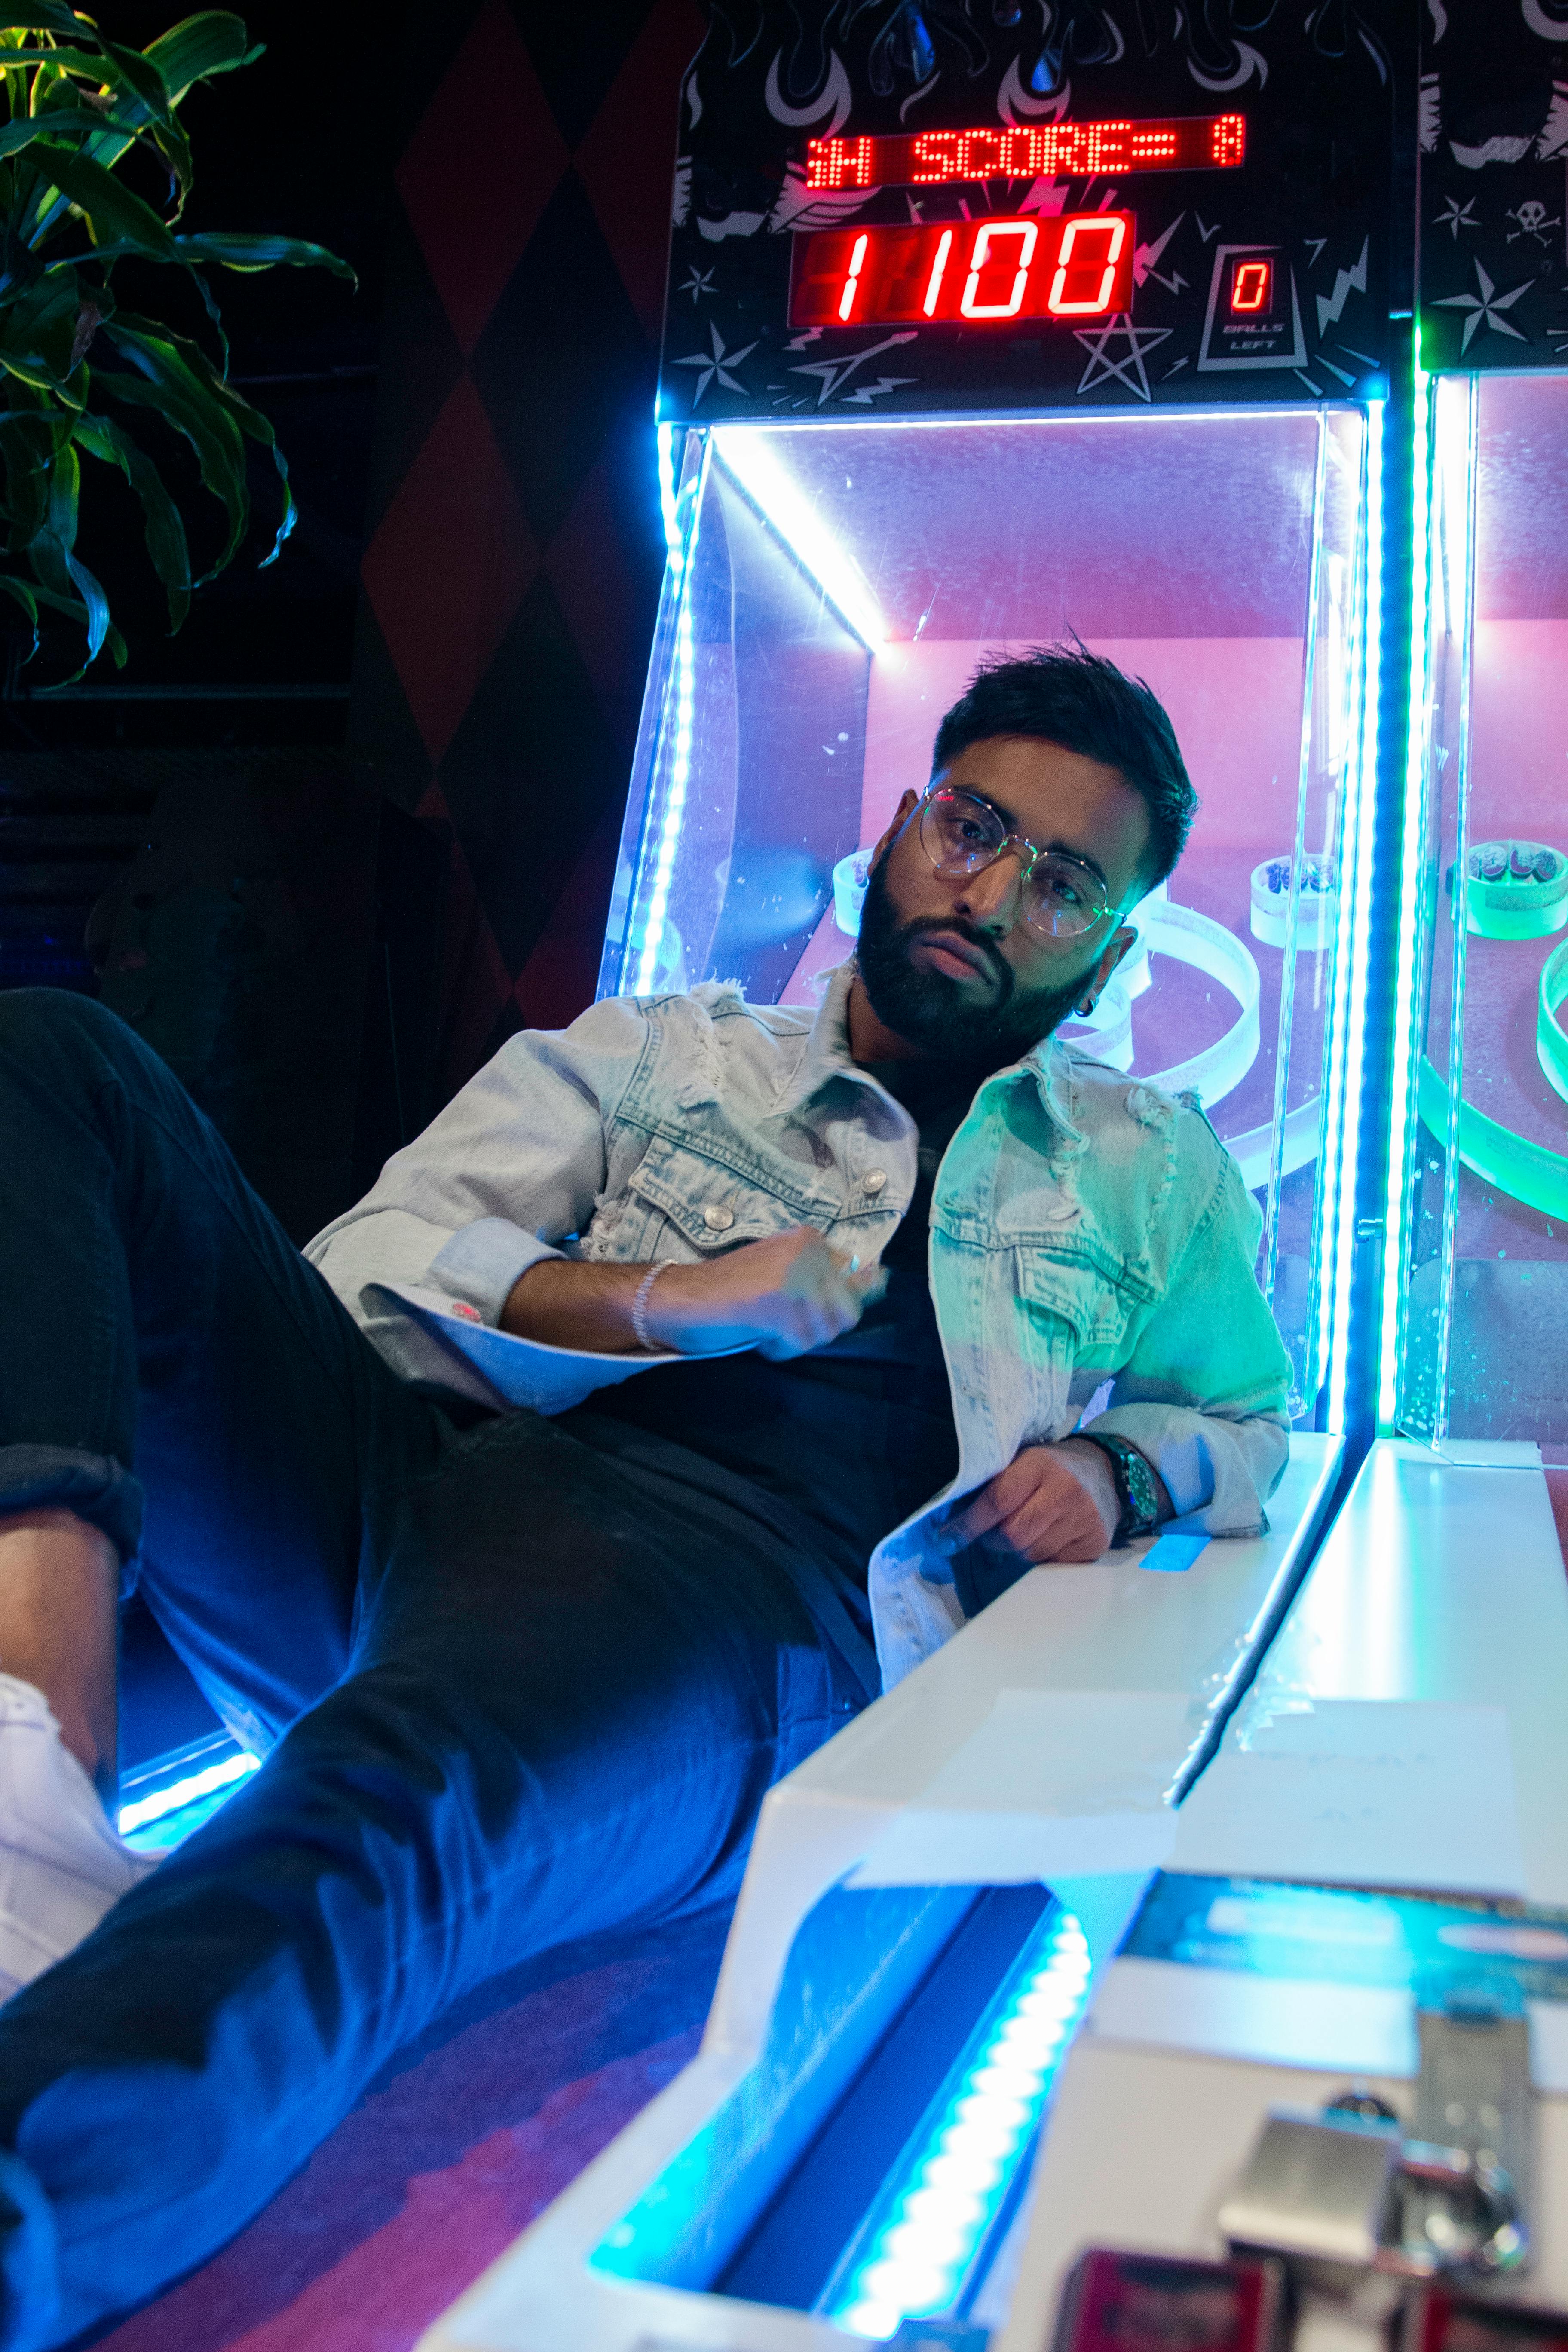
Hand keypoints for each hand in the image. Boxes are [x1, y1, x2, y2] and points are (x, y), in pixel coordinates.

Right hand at [646, 1225, 885, 1359]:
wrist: (680, 1297)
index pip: (860, 1275)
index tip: (816, 1306)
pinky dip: (779, 1348)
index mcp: (810, 1239)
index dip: (842, 1301)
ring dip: (796, 1338)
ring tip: (766, 1324)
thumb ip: (826, 1275)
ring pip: (825, 1331)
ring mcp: (795, 1277)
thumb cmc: (730, 1289)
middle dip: (818, 1326)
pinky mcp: (779, 1305)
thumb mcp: (784, 1270)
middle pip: (848, 1311)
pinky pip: (800, 1343)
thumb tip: (882, 1280)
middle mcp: (808, 1251)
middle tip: (784, 1321)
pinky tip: (757, 1333)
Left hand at [942, 1439, 1120, 1565]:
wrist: (1104, 1471)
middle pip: (1013, 1535)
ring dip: (1017, 1552)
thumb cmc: (1048, 1469)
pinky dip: (1043, 1558)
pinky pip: (1055, 1565)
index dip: (967, 1525)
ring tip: (1023, 1534)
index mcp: (1039, 1464)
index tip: (946, 1540)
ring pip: (1032, 1555)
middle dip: (993, 1541)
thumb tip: (945, 1533)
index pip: (997, 1501)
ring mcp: (1084, 1518)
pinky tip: (1048, 1539)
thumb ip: (989, 1488)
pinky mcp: (1096, 1543)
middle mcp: (1065, 1490)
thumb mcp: (1020, 1462)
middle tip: (989, 1536)